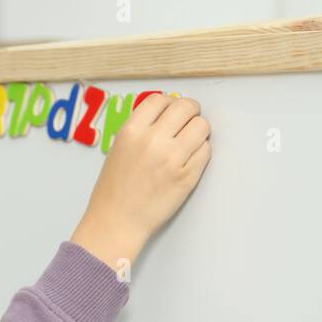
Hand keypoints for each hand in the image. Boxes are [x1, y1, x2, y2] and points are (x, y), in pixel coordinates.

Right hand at [70, 94, 210, 273]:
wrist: (117, 222)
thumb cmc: (115, 190)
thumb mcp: (118, 148)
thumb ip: (141, 129)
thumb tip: (168, 114)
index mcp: (131, 131)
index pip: (161, 99)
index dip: (169, 104)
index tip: (171, 113)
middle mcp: (152, 140)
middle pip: (186, 107)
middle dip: (190, 113)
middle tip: (187, 124)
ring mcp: (172, 158)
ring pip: (201, 126)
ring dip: (199, 132)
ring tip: (189, 143)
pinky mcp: (187, 176)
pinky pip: (206, 151)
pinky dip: (201, 152)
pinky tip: (189, 160)